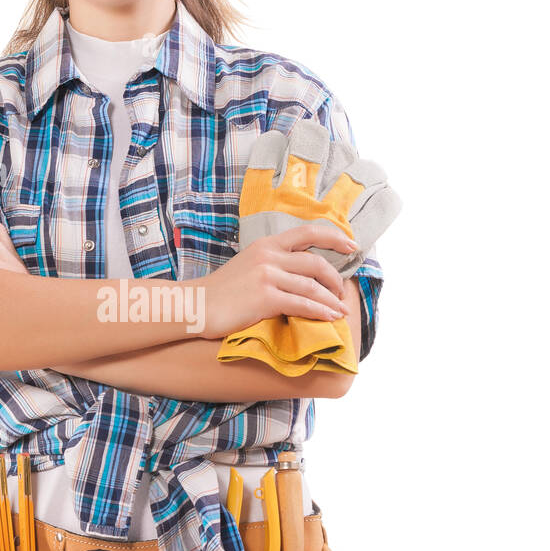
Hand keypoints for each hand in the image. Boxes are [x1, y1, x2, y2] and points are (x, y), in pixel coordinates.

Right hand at [196, 221, 357, 339]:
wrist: (197, 305)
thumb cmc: (222, 291)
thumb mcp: (248, 264)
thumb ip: (273, 263)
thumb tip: (301, 273)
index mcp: (266, 244)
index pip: (308, 232)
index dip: (334, 237)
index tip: (352, 245)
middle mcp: (268, 255)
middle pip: (315, 262)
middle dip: (335, 279)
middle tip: (341, 293)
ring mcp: (267, 276)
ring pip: (312, 286)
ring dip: (330, 300)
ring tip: (340, 311)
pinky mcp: (265, 297)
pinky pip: (302, 304)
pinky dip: (319, 312)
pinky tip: (328, 318)